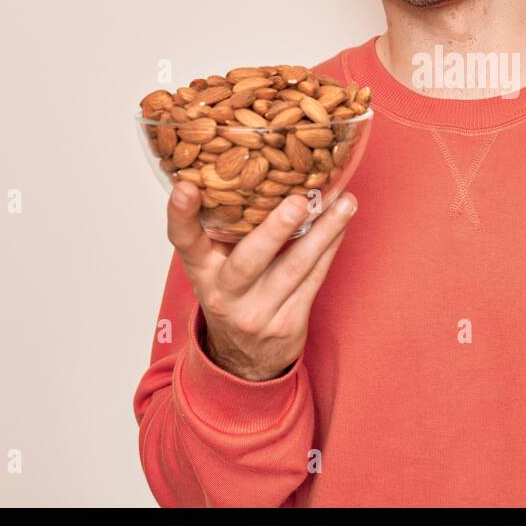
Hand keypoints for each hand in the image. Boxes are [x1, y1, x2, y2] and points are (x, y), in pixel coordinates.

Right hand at [166, 183, 356, 380]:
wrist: (245, 360)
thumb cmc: (234, 294)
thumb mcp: (216, 265)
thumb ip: (225, 228)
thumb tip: (251, 165)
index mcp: (201, 271)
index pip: (184, 241)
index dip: (181, 214)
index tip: (185, 187)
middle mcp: (224, 294)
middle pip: (249, 260)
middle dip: (275, 230)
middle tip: (299, 201)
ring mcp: (258, 312)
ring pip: (295, 267)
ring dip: (324, 232)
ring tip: (345, 203)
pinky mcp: (288, 323)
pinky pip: (314, 279)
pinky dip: (331, 247)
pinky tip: (342, 223)